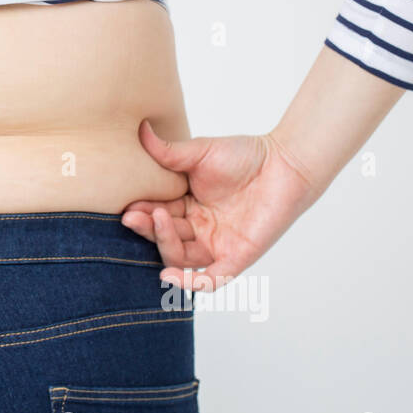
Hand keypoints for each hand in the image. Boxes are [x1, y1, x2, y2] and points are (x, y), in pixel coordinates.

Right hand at [122, 119, 318, 291]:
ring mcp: (217, 245)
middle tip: (133, 216)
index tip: (127, 205)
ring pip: (180, 256)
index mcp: (188, 206)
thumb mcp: (200, 152)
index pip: (156, 214)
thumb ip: (169, 151)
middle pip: (165, 237)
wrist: (285, 163)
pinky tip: (169, 276)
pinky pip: (212, 278)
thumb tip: (140, 129)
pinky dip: (191, 282)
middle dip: (147, 228)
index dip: (140, 213)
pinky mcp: (237, 258)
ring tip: (156, 220)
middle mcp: (199, 229)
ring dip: (163, 242)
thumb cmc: (245, 156)